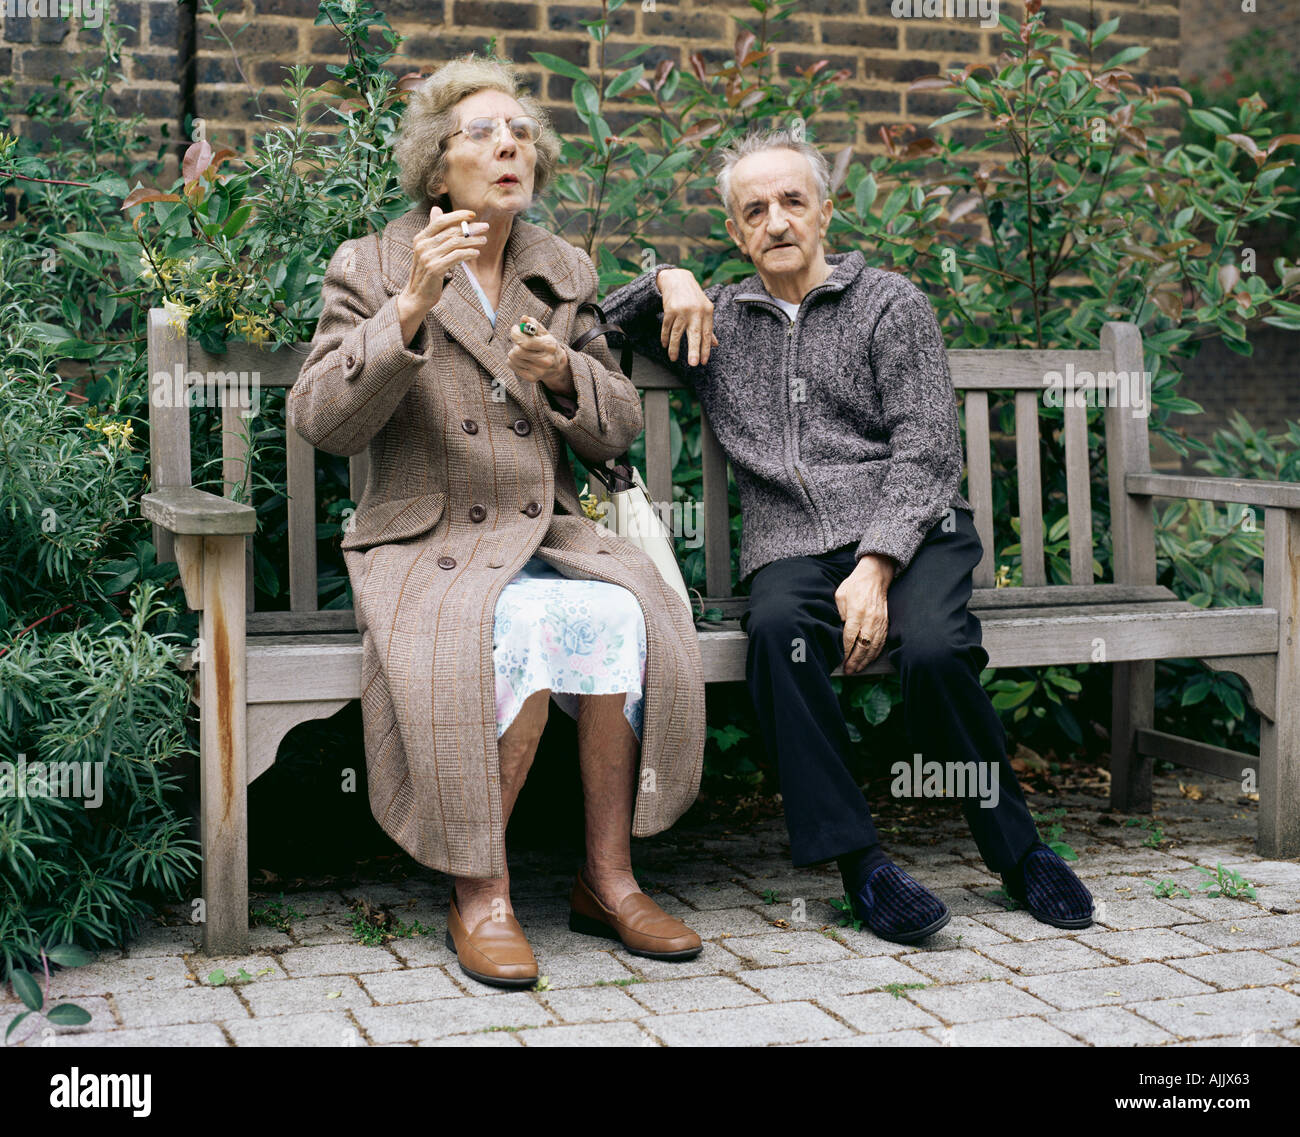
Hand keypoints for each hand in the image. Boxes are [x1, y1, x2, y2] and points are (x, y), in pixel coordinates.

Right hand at [399, 205, 488, 318]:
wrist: (417, 296)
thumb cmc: (426, 272)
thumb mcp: (427, 249)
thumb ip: (434, 231)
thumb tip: (436, 209)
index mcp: (421, 238)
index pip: (440, 221)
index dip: (457, 215)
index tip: (473, 214)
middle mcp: (423, 245)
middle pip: (451, 232)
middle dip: (471, 228)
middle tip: (485, 227)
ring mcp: (428, 257)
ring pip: (456, 243)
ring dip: (473, 241)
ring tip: (484, 241)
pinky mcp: (435, 269)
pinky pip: (456, 257)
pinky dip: (468, 253)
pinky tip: (476, 253)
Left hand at [507, 316, 571, 389]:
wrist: (557, 366)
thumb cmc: (547, 346)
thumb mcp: (544, 333)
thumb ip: (534, 324)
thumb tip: (524, 319)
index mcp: (550, 347)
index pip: (526, 342)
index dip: (516, 334)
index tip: (515, 329)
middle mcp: (546, 361)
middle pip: (518, 352)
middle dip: (515, 343)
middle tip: (519, 341)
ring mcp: (539, 372)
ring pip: (513, 358)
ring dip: (513, 351)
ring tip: (521, 350)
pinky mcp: (531, 378)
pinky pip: (511, 365)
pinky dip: (512, 360)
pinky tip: (521, 358)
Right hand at [656, 267, 717, 366]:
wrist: (678, 279)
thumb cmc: (694, 297)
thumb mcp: (705, 310)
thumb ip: (709, 328)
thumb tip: (715, 345)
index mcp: (707, 312)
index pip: (707, 334)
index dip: (706, 349)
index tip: (703, 361)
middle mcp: (695, 311)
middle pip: (695, 334)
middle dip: (694, 350)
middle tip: (693, 364)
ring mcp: (682, 310)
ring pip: (677, 333)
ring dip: (674, 347)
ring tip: (673, 358)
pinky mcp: (669, 309)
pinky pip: (666, 327)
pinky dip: (665, 337)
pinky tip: (665, 345)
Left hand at [835, 554, 894, 673]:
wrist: (875, 577)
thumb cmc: (854, 585)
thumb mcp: (840, 596)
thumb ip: (838, 613)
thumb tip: (837, 630)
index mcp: (857, 612)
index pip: (850, 638)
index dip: (845, 651)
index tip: (840, 661)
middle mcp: (870, 620)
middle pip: (863, 646)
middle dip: (855, 661)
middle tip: (848, 671)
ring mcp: (879, 622)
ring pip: (873, 647)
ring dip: (865, 660)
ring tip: (857, 669)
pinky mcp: (885, 623)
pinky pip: (881, 642)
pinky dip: (875, 653)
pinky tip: (868, 660)